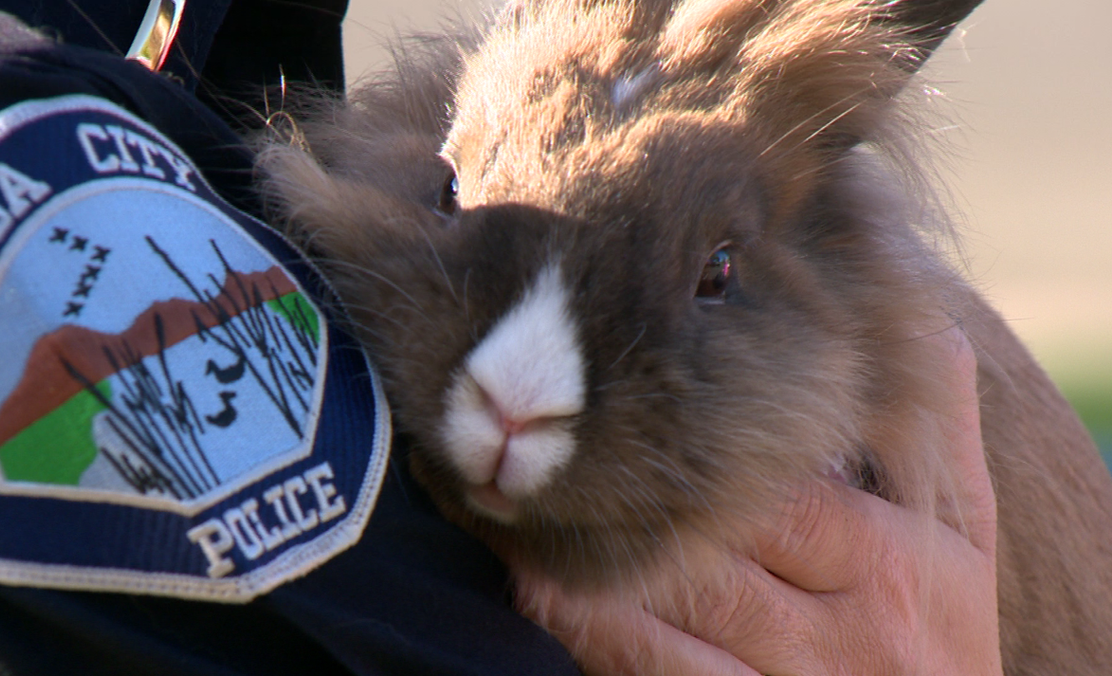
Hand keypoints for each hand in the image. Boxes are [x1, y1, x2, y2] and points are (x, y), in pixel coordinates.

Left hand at [513, 328, 1000, 674]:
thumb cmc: (942, 620)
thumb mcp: (966, 529)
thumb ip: (941, 426)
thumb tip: (920, 315)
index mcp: (898, 557)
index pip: (789, 489)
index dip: (704, 444)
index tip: (624, 386)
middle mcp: (848, 627)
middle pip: (720, 547)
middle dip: (632, 495)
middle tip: (539, 437)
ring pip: (674, 616)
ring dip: (586, 562)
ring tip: (512, 506)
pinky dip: (593, 634)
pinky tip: (538, 590)